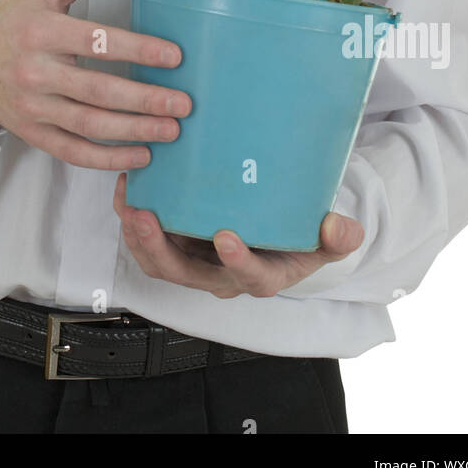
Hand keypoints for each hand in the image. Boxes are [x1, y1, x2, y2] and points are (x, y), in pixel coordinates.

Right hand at [0, 0, 190, 169]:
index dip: (138, 50)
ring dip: (135, 131)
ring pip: (89, 126)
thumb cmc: (13, 21)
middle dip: (145, 100)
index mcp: (43, 31)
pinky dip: (109, 159)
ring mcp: (34, 107)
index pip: (96, 42)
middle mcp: (36, 72)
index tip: (175, 57)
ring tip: (172, 130)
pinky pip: (74, 152)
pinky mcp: (33, 134)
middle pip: (98, 91)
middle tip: (183, 104)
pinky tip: (141, 155)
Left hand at [113, 173, 364, 297]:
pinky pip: (150, 242)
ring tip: (128, 202)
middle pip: (186, 274)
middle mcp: (224, 276)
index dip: (237, 262)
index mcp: (263, 276)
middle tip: (145, 217)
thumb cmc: (302, 237)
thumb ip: (338, 237)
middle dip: (160, 249)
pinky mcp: (180, 245)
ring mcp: (197, 262)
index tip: (226, 237)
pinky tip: (128, 190)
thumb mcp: (328, 239)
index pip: (250, 277)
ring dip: (138, 237)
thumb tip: (340, 229)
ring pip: (161, 262)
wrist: (281, 235)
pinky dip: (134, 221)